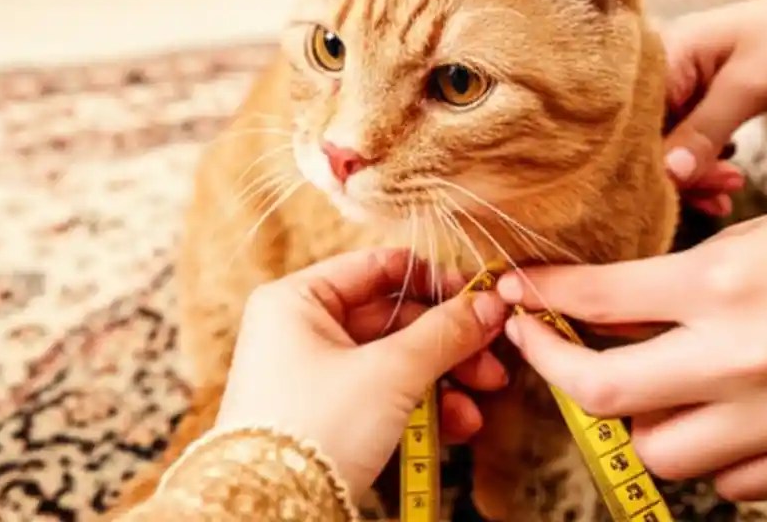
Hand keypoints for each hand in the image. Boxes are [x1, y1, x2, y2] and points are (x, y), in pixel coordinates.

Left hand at [215, 249, 509, 496]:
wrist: (273, 512)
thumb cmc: (315, 428)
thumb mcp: (389, 372)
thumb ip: (444, 332)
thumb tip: (489, 303)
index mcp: (298, 301)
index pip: (377, 268)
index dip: (433, 281)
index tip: (478, 299)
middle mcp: (301, 331)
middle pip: (392, 319)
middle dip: (449, 342)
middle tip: (493, 357)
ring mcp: (313, 375)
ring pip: (394, 361)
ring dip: (444, 378)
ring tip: (484, 395)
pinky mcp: (328, 416)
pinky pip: (383, 396)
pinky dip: (422, 406)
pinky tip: (459, 424)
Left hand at [498, 170, 766, 499]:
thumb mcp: (746, 239)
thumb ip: (668, 286)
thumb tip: (596, 315)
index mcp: (724, 283)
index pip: (596, 300)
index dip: (539, 298)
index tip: (516, 296)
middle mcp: (744, 357)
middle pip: (605, 392)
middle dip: (554, 369)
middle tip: (540, 346)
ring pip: (659, 453)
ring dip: (638, 420)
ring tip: (650, 383)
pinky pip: (728, 482)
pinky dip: (708, 455)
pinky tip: (715, 416)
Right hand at [661, 0, 766, 213]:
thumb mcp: (749, 88)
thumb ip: (705, 132)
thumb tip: (669, 176)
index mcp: (663, 56)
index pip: (638, 121)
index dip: (656, 160)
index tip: (693, 187)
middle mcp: (659, 70)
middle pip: (651, 135)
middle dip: (685, 171)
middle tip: (729, 186)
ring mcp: (677, 85)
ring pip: (669, 143)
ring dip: (699, 171)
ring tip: (734, 184)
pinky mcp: (694, 98)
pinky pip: (686, 138)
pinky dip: (705, 162)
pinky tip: (728, 178)